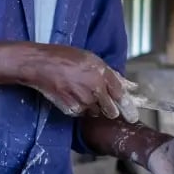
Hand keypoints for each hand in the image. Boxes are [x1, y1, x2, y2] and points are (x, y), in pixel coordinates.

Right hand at [18, 44, 138, 121]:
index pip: (121, 96)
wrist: (40, 65)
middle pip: (110, 111)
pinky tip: (71, 95)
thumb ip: (110, 73)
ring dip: (93, 107)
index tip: (132, 116)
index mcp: (102, 75)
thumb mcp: (90, 58)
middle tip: (103, 103)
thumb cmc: (64, 57)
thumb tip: (128, 85)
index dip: (128, 107)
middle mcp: (95, 90)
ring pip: (95, 112)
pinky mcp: (71, 109)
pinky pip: (81, 113)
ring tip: (81, 92)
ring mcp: (83, 101)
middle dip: (109, 109)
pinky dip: (79, 108)